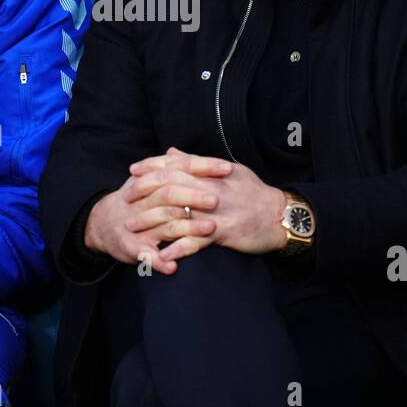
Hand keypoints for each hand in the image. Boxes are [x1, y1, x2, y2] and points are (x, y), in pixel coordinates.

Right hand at [84, 149, 228, 273]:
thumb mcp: (148, 180)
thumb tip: (193, 153)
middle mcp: (143, 200)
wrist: (102, 224)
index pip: (178, 167)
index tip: (228, 168)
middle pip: (170, 194)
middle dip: (195, 196)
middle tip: (218, 199)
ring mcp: (138, 224)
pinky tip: (174, 266)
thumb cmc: (134, 201)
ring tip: (210, 229)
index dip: (203, 167)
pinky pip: (147, 256)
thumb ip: (170, 166)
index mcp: (150, 180)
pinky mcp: (133, 247)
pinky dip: (160, 261)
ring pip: (164, 223)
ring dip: (188, 228)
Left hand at [128, 147, 287, 264]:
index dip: (152, 167)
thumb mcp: (229, 170)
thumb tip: (172, 152)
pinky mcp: (224, 231)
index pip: (176, 165)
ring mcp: (217, 211)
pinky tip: (162, 254)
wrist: (280, 216)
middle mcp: (212, 188)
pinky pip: (196, 240)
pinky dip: (178, 248)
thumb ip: (198, 162)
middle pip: (171, 187)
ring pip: (179, 214)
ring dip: (154, 223)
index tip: (133, 171)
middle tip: (125, 201)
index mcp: (212, 172)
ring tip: (135, 231)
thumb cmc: (254, 193)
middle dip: (145, 193)